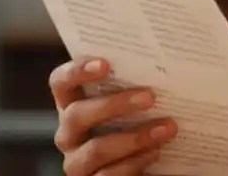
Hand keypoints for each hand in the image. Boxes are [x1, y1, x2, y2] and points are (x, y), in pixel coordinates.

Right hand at [50, 58, 176, 174]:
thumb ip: (135, 85)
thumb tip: (163, 65)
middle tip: (149, 97)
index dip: (76, 71)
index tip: (105, 64)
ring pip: (95, 150)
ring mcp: (77, 161)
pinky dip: (135, 162)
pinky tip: (155, 152)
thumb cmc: (136, 123)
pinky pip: (108, 175)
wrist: (139, 162)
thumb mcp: (131, 104)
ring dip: (133, 138)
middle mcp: (69, 133)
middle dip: (114, 105)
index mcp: (73, 105)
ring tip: (166, 128)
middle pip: (77, 115)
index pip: (61, 83)